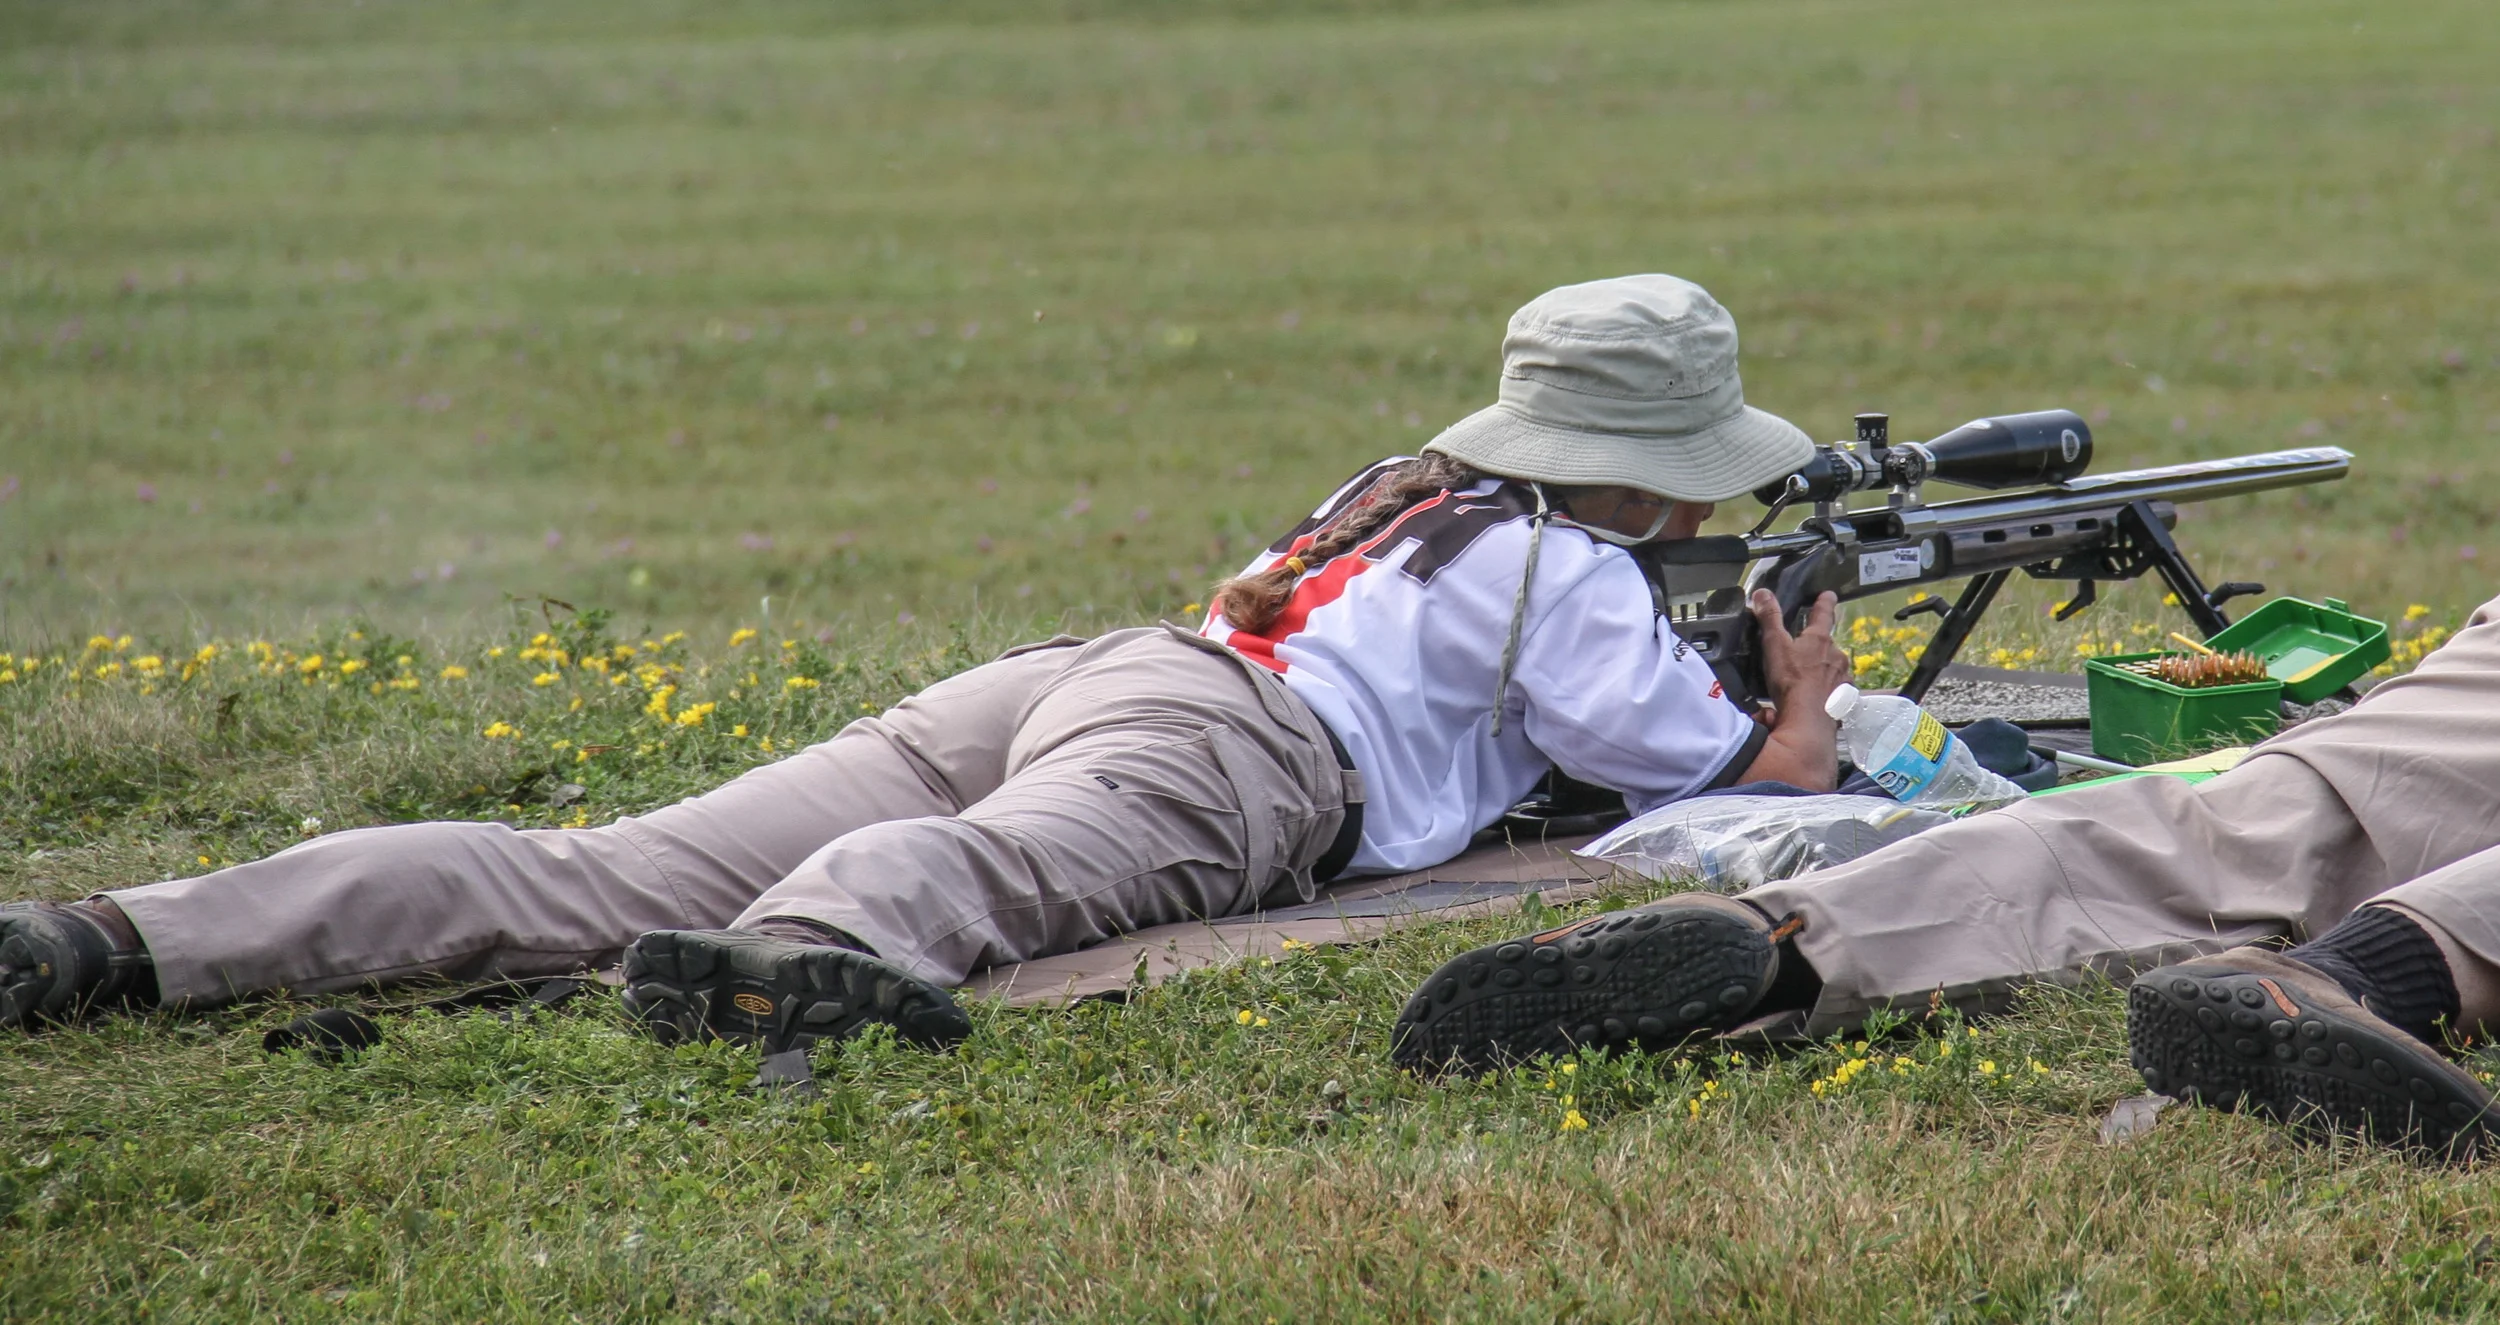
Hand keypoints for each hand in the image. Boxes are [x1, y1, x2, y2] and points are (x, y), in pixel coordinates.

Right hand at [1749, 588, 1848, 718]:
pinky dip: (1829, 690)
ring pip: (1834, 667)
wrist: (1808, 719)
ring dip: (1824, 670)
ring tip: (1809, 680)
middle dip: (1819, 647)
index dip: (1824, 603)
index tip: (1828, 595)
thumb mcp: (1774, 646)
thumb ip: (1769, 618)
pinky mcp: (1844, 698)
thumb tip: (1762, 593)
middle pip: (1828, 644)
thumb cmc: (1790, 681)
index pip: (1823, 614)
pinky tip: (1818, 698)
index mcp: (1819, 639)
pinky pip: (1837, 689)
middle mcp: (1836, 655)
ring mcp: (1842, 677)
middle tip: (1805, 653)